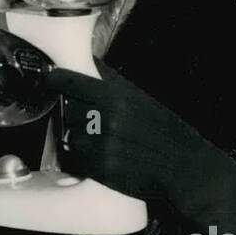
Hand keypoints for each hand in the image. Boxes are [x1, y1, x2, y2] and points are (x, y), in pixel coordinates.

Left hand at [48, 62, 235, 233]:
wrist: (185, 170)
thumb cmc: (166, 132)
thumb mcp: (144, 101)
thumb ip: (114, 83)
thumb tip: (90, 63)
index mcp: (117, 98)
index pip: (71, 82)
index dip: (56, 78)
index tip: (50, 76)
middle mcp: (106, 121)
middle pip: (67, 109)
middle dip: (70, 111)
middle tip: (80, 114)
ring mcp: (101, 148)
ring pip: (68, 136)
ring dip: (73, 136)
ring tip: (90, 138)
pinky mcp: (101, 172)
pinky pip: (76, 160)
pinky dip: (80, 158)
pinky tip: (94, 156)